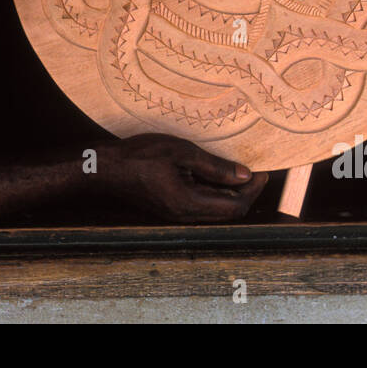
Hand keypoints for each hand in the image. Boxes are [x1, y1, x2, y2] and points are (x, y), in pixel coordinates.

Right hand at [97, 134, 269, 222]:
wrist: (104, 168)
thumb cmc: (139, 156)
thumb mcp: (181, 152)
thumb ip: (215, 166)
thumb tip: (244, 175)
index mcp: (189, 204)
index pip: (235, 207)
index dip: (253, 190)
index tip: (262, 170)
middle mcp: (185, 215)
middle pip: (227, 212)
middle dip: (245, 192)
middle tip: (254, 168)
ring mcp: (177, 213)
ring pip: (215, 209)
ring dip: (230, 191)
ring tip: (236, 167)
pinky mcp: (170, 206)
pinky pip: (201, 204)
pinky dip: (214, 190)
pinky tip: (212, 171)